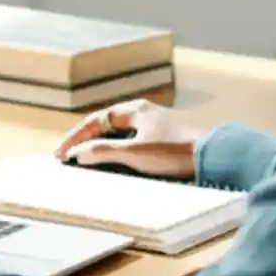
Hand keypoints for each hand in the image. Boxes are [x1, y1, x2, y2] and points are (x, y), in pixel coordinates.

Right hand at [53, 99, 203, 178]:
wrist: (213, 157)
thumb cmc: (175, 152)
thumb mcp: (134, 153)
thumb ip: (103, 152)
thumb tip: (78, 153)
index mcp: (136, 110)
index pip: (96, 120)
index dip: (76, 137)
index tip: (61, 154)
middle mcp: (145, 113)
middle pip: (107, 126)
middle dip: (86, 141)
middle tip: (70, 158)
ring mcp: (156, 126)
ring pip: (120, 135)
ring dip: (102, 148)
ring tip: (88, 163)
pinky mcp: (165, 140)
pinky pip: (133, 143)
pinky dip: (118, 153)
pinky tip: (115, 166)